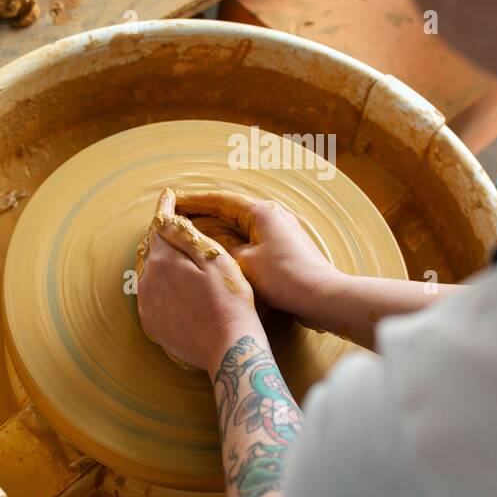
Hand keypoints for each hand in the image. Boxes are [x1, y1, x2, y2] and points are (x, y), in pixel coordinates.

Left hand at [136, 188, 262, 371]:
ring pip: (149, 271)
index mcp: (164, 260)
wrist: (228, 347)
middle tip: (175, 225)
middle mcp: (147, 280)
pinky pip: (150, 295)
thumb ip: (186, 235)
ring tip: (178, 256)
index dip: (166, 209)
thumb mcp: (215, 259)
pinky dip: (160, 285)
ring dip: (160, 261)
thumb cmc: (229, 301)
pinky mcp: (151, 323)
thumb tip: (165, 215)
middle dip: (161, 235)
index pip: (159, 225)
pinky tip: (177, 287)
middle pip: (151, 248)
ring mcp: (147, 304)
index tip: (169, 196)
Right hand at [172, 190, 341, 320]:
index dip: (195, 201)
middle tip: (176, 220)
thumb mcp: (244, 262)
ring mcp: (279, 233)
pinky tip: (217, 256)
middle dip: (202, 216)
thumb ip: (221, 250)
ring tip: (190, 237)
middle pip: (229, 212)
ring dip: (216, 232)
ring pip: (239, 229)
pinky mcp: (283, 250)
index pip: (221, 200)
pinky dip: (231, 246)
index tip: (174, 201)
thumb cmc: (285, 276)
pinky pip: (250, 242)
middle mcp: (271, 217)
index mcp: (261, 212)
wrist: (322, 296)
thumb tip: (208, 246)